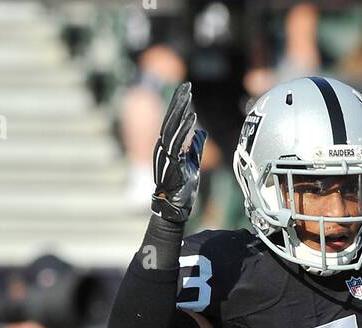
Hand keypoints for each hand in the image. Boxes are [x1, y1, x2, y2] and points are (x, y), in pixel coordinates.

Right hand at [151, 81, 206, 223]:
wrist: (173, 209)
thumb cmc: (181, 189)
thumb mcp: (191, 163)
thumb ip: (193, 147)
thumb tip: (199, 133)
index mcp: (166, 147)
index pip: (172, 121)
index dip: (178, 105)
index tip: (186, 91)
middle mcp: (162, 148)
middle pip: (170, 119)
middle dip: (178, 101)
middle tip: (187, 85)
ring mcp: (165, 155)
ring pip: (172, 127)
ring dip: (181, 110)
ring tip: (189, 96)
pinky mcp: (170, 162)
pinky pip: (177, 141)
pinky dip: (185, 128)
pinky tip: (193, 117)